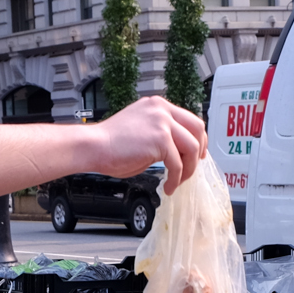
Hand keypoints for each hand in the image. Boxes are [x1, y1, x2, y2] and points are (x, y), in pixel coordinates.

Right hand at [91, 97, 207, 193]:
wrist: (94, 146)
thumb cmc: (111, 143)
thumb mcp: (142, 130)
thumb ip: (161, 134)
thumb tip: (177, 151)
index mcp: (158, 105)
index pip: (189, 119)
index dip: (197, 138)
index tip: (197, 153)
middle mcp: (162, 110)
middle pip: (198, 128)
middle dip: (199, 150)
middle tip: (193, 167)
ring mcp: (162, 122)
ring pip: (192, 147)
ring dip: (188, 169)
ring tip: (178, 181)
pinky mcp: (160, 139)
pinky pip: (177, 164)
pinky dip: (176, 179)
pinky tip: (168, 186)